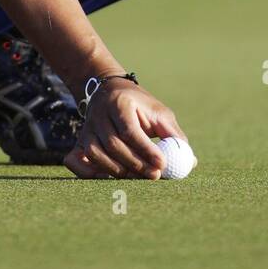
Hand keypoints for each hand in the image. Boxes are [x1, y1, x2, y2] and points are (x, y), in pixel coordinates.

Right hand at [64, 81, 186, 179]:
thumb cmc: (139, 105)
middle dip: (135, 163)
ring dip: (117, 170)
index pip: (130, 130)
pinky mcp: (79, 140)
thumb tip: (189, 162)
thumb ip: (173, 135)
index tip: (162, 165)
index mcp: (120, 103)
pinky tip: (109, 177)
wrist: (108, 90)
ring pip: (96, 154)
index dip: (146, 150)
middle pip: (113, 145)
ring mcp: (86, 128)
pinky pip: (77, 161)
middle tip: (153, 175)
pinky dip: (90, 173)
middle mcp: (99, 114)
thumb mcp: (158, 112)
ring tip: (137, 176)